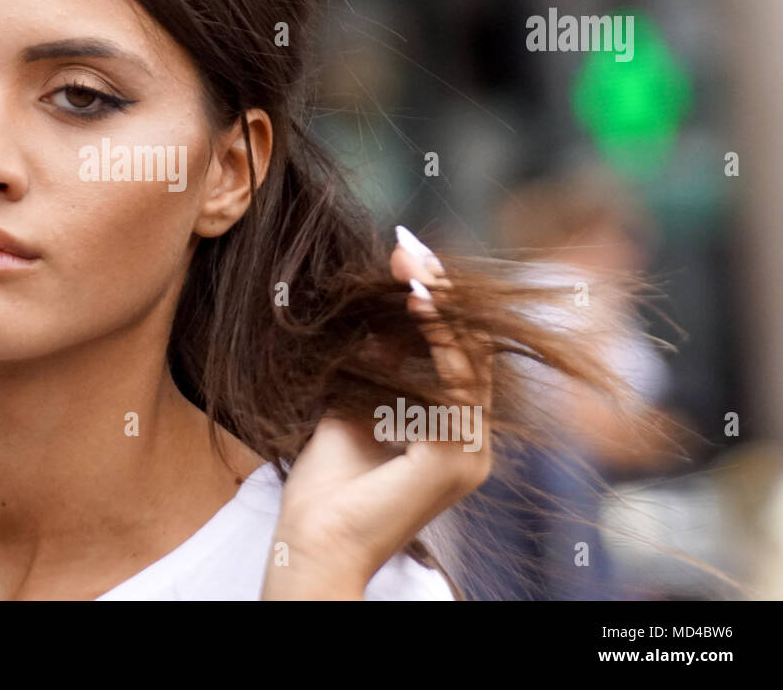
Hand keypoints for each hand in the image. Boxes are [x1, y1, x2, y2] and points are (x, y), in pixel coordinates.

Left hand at [261, 225, 492, 598]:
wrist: (313, 539)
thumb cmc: (328, 482)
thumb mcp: (353, 402)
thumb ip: (377, 362)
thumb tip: (382, 306)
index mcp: (454, 434)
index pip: (458, 352)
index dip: (437, 301)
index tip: (406, 254)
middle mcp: (473, 443)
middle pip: (469, 348)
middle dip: (440, 292)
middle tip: (408, 247)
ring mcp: (471, 454)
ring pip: (468, 360)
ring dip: (440, 306)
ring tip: (412, 265)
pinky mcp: (454, 459)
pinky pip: (455, 385)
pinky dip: (439, 340)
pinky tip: (417, 304)